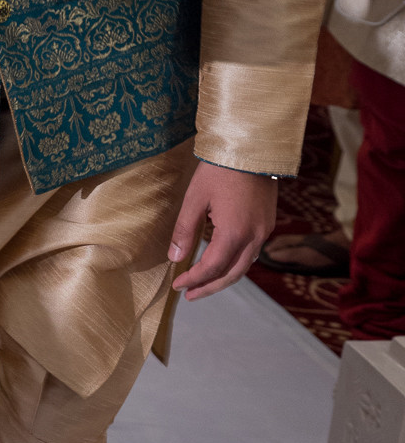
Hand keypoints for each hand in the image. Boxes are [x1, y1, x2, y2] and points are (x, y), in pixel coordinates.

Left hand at [168, 161, 277, 301]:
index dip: (193, 280)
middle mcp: (254, 237)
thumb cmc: (220, 169)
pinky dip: (235, 262)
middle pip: (232, 274)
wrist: (252, 147)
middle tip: (189, 295)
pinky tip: (221, 260)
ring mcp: (264, 231)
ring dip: (224, 277)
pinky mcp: (267, 223)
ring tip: (203, 283)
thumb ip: (185, 230)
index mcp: (234, 234)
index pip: (211, 268)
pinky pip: (251, 251)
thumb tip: (175, 258)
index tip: (177, 286)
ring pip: (245, 265)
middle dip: (209, 287)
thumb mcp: (195, 199)